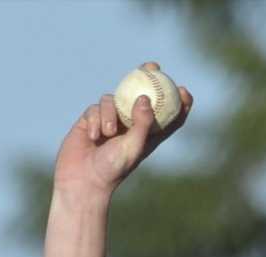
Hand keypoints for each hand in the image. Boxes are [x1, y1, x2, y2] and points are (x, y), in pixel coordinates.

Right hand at [52, 62, 192, 200]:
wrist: (82, 181)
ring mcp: (109, 122)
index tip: (183, 89)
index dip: (177, 103)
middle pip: (140, 96)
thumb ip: (141, 123)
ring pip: (113, 99)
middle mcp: (129, 127)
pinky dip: (95, 119)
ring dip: (110, 113)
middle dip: (147, 78)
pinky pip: (94, 108)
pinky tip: (94, 137)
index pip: (166, 117)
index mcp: (146, 137)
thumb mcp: (132, 147)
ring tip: (108, 133)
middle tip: (152, 66)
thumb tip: (145, 97)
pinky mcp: (91, 120)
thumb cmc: (112, 169)